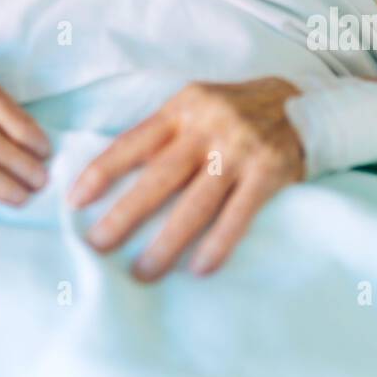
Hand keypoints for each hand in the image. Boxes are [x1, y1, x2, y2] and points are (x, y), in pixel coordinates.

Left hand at [67, 78, 305, 280]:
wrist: (302, 105)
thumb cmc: (235, 111)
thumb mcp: (196, 106)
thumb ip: (164, 133)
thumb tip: (113, 173)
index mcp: (183, 108)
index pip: (134, 142)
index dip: (102, 172)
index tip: (75, 200)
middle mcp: (208, 126)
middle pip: (159, 177)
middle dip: (125, 214)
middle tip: (97, 245)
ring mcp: (240, 149)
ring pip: (196, 203)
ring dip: (167, 242)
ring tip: (143, 271)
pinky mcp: (269, 172)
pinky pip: (238, 215)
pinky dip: (217, 244)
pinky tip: (197, 269)